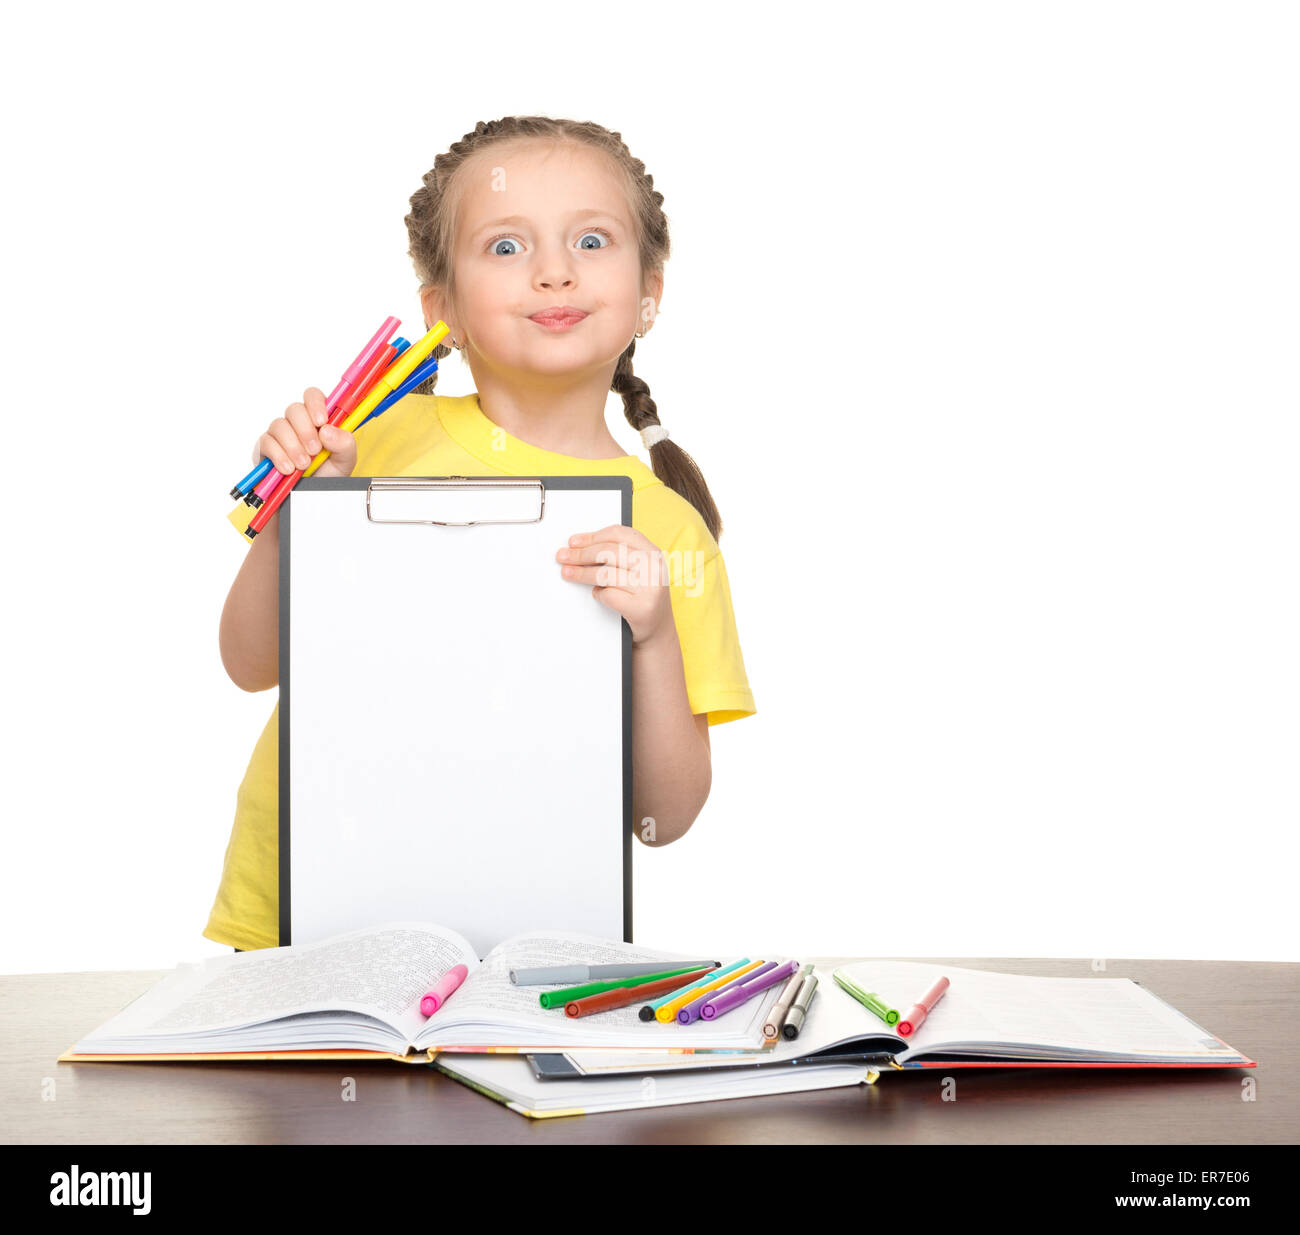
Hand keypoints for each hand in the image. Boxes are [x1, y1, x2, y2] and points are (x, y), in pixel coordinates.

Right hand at [253, 387, 356, 478]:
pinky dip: (279, 456)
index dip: (315, 404)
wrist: (311, 497)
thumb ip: (344, 443)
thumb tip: (327, 431)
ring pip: (279, 425)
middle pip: (294, 409)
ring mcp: (280, 433)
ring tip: (304, 465)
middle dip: (305, 431)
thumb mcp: (345, 460)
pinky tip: (288, 469)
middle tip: (315, 451)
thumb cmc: (328, 473)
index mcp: (318, 418)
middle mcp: (297, 422)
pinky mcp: (266, 448)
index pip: (312, 396)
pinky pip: (267, 442)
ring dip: (293, 446)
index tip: (322, 421)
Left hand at [556, 526, 674, 646]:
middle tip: (563, 556)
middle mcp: (653, 567)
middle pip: (608, 552)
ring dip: (581, 573)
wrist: (658, 628)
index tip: (574, 542)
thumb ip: (620, 555)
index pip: (619, 534)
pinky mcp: (641, 608)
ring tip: (568, 573)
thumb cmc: (643, 595)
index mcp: (652, 552)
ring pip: (605, 574)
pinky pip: (609, 595)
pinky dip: (598, 594)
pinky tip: (596, 593)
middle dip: (580, 554)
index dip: (592, 536)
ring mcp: (649, 588)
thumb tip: (581, 547)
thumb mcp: (640, 569)